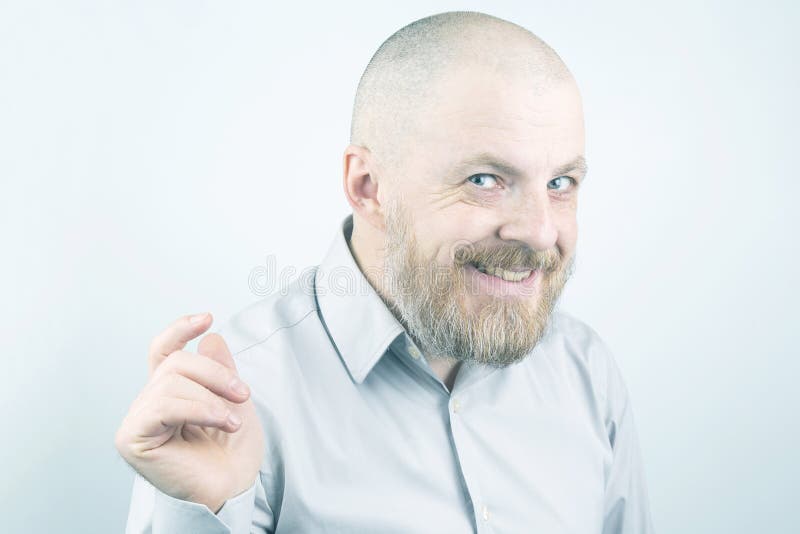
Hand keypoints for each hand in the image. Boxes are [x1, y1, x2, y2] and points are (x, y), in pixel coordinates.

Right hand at [114, 313, 264, 512]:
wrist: (233, 489)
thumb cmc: (231, 455)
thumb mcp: (233, 401)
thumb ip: (220, 370)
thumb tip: (210, 338)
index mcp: (168, 393)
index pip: (163, 351)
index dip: (180, 330)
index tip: (207, 318)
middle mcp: (148, 404)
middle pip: (174, 362)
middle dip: (215, 373)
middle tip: (243, 394)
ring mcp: (138, 420)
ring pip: (171, 381)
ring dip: (211, 395)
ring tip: (232, 419)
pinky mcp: (134, 438)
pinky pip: (165, 405)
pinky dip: (199, 408)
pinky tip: (222, 422)